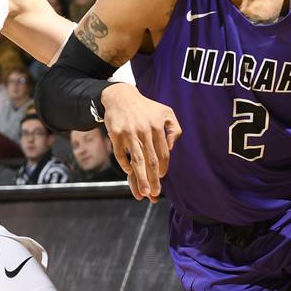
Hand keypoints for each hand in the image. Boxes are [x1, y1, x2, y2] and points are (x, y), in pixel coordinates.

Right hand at [100, 81, 180, 201]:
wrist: (121, 97)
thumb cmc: (146, 108)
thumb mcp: (166, 113)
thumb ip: (174, 129)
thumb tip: (171, 147)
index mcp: (157, 126)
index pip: (163, 153)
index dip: (163, 167)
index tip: (161, 177)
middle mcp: (144, 130)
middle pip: (150, 160)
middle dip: (153, 179)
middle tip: (154, 193)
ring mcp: (129, 132)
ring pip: (137, 160)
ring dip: (141, 178)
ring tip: (144, 192)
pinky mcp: (115, 133)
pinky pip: (120, 154)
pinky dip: (124, 165)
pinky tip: (128, 172)